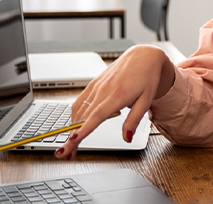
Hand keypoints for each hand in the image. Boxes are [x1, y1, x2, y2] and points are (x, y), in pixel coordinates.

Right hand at [54, 44, 174, 159]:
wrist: (142, 57)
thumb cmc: (147, 78)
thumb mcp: (146, 100)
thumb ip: (134, 120)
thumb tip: (127, 139)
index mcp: (118, 95)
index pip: (97, 115)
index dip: (84, 128)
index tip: (73, 140)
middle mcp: (103, 90)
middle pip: (83, 118)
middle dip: (72, 138)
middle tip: (64, 155)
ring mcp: (96, 86)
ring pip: (78, 111)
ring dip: (71, 129)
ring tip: (69, 146)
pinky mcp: (93, 84)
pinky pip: (79, 102)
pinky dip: (75, 116)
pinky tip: (75, 126)